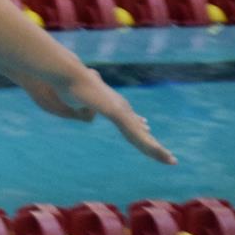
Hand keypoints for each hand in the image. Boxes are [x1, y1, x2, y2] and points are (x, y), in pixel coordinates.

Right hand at [13, 69, 176, 163]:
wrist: (64, 73)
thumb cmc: (63, 85)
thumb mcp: (70, 104)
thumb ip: (82, 111)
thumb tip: (90, 116)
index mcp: (109, 104)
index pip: (127, 120)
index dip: (138, 127)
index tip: (147, 129)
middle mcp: (119, 106)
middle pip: (138, 130)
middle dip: (153, 145)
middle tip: (169, 158)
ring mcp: (119, 109)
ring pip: (140, 135)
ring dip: (155, 150)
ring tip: (171, 161)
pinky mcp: (117, 113)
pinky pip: (134, 133)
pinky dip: (147, 145)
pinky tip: (158, 152)